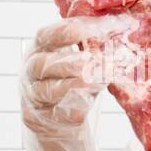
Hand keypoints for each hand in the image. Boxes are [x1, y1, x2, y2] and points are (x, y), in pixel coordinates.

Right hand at [20, 18, 114, 150]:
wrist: (51, 118)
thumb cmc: (68, 80)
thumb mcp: (75, 61)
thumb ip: (90, 49)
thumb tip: (119, 34)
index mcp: (39, 50)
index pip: (45, 36)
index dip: (64, 32)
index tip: (85, 31)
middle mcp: (30, 72)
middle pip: (40, 64)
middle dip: (66, 62)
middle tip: (89, 61)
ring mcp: (33, 97)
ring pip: (46, 90)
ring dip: (71, 85)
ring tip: (92, 82)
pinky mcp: (39, 119)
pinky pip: (55, 113)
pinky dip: (72, 108)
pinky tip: (86, 104)